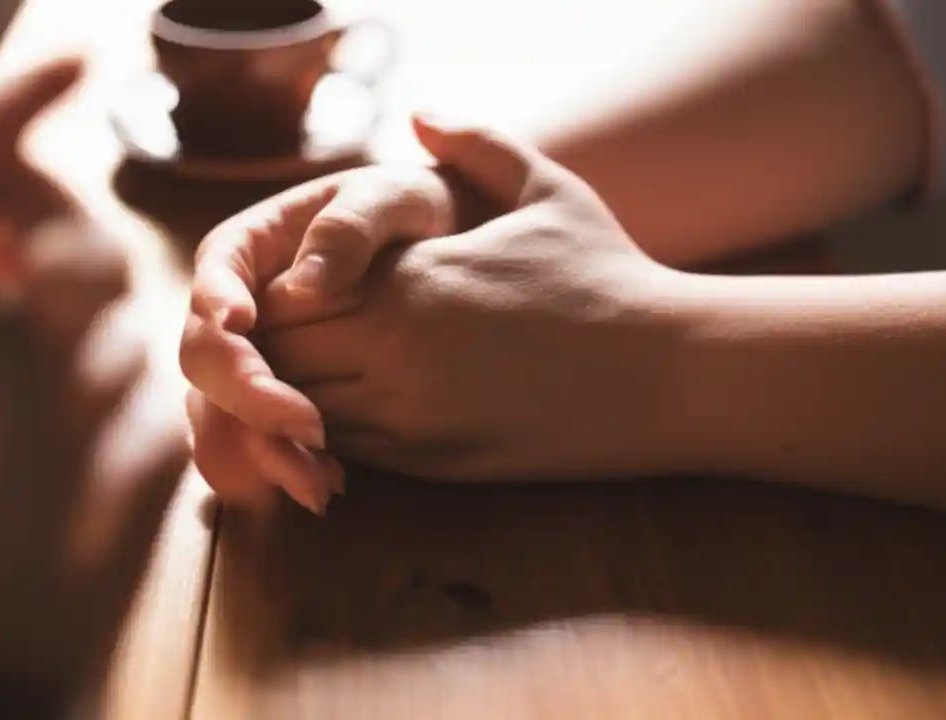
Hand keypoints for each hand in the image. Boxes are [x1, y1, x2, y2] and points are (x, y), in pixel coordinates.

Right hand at [181, 154, 466, 511]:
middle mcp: (229, 312)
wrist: (441, 247)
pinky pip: (250, 447)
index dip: (221, 326)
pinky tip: (329, 484)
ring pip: (219, 420)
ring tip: (322, 484)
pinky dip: (277, 472)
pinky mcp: (268, 404)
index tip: (252, 338)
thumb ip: (351, 226)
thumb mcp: (393, 198)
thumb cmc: (412, 210)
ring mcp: (246, 363)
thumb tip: (305, 284)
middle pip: (206, 370)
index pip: (210, 294)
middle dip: (250, 409)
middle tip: (316, 434)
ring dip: (261, 457)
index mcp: (242, 251)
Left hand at [186, 117, 689, 491]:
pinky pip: (346, 449)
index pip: (285, 294)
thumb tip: (418, 114)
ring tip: (323, 367)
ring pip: (301, 411)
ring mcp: (410, 418)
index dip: (281, 291)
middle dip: (276, 344)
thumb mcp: (545, 188)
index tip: (304, 282)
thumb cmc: (606, 274)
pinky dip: (333, 429)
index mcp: (407, 282)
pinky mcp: (431, 465)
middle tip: (301, 328)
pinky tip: (360, 403)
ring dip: (297, 391)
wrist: (669, 374)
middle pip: (279, 357)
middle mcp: (394, 353)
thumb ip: (474, 143)